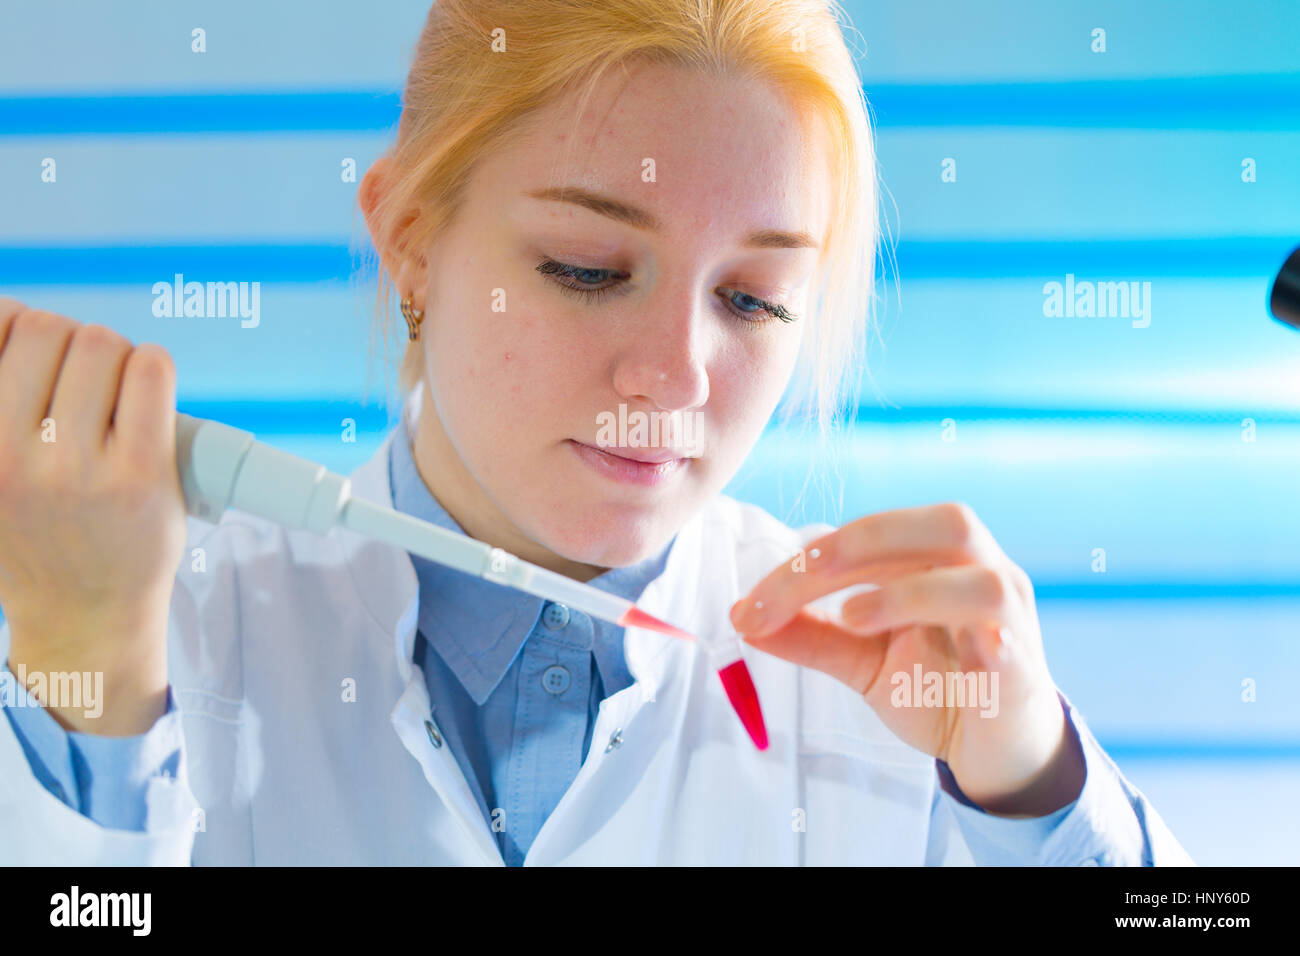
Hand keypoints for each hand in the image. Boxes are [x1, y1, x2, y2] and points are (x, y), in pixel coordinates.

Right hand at [0, 298, 186, 733]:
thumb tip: (16, 314)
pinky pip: (151, 372)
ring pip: (103, 344)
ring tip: (115, 398)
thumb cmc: (36, 533)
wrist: (82, 618)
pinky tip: (146, 397)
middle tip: (85, 382)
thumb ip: (0, 405)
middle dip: (73, 343)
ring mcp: (78, 465)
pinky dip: (152, 369)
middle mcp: (11, 456)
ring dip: (116, 358)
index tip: (30, 353)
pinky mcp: (142, 473)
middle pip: (51, 330)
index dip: (17, 325)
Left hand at [730, 502, 1084, 815]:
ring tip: (853, 620)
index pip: (874, 534)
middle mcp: (983, 573)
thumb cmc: (936, 691)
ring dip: (910, 592)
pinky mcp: (1025, 673)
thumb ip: (810, 635)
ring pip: (980, 579)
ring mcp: (1011, 620)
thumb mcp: (861, 660)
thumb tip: (741, 616)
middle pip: (944, 523)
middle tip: (799, 580)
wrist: (999, 754)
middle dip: (861, 544)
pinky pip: (1012, 642)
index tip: (751, 607)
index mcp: (939, 559)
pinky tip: (942, 647)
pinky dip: (980, 637)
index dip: (808, 560)